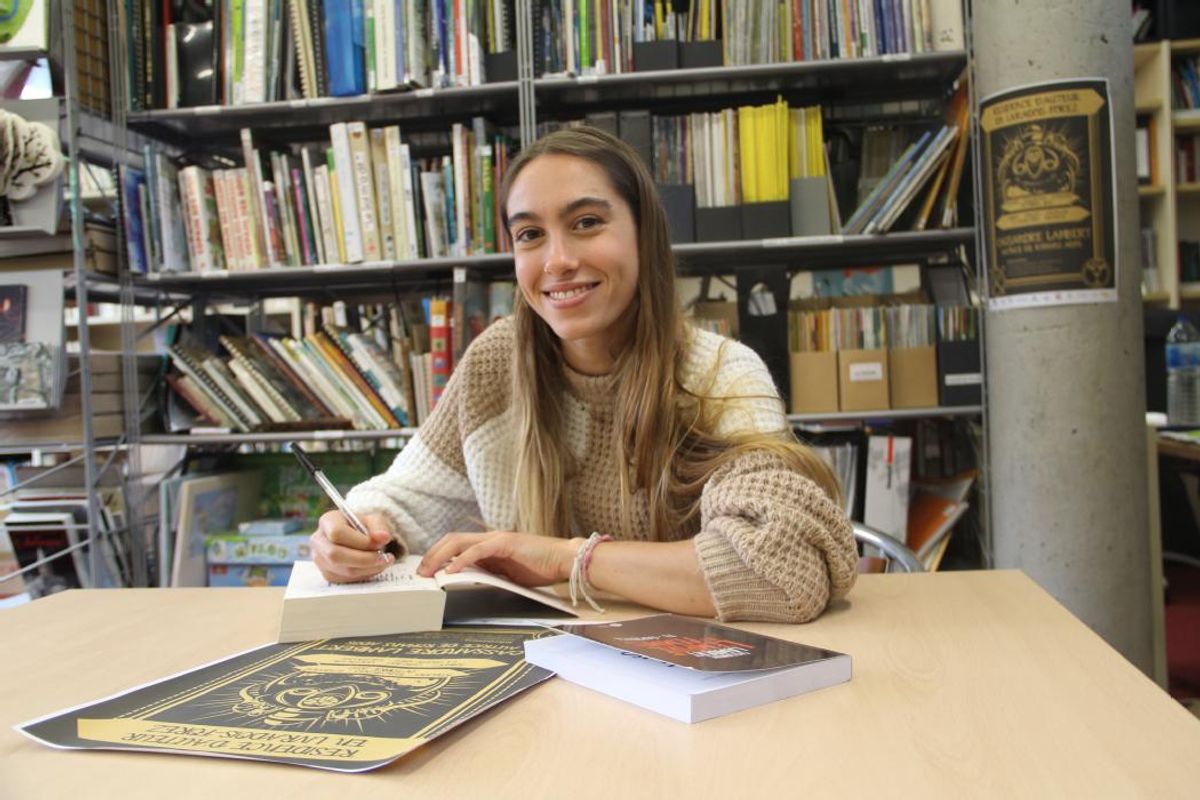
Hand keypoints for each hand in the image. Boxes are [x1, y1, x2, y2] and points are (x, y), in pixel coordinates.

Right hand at [310, 510, 396, 582]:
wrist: (356, 537)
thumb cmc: (362, 527)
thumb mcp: (372, 520)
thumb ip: (379, 526)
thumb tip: (383, 537)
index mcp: (327, 521)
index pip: (337, 533)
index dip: (359, 541)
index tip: (378, 544)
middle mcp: (318, 540)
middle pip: (336, 555)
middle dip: (364, 559)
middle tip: (384, 558)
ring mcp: (320, 559)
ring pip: (343, 570)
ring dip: (368, 569)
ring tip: (383, 562)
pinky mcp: (327, 574)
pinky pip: (346, 580)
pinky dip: (364, 575)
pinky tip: (373, 567)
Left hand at [417, 531, 581, 586]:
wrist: (563, 559)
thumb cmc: (539, 568)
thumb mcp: (507, 575)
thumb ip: (489, 575)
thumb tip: (467, 584)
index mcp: (488, 546)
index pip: (456, 545)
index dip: (437, 556)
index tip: (425, 572)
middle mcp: (489, 538)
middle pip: (451, 540)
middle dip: (432, 555)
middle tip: (420, 573)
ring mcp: (497, 539)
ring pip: (460, 542)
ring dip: (440, 557)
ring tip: (429, 572)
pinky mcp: (506, 543)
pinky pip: (478, 551)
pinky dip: (462, 560)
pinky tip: (452, 571)